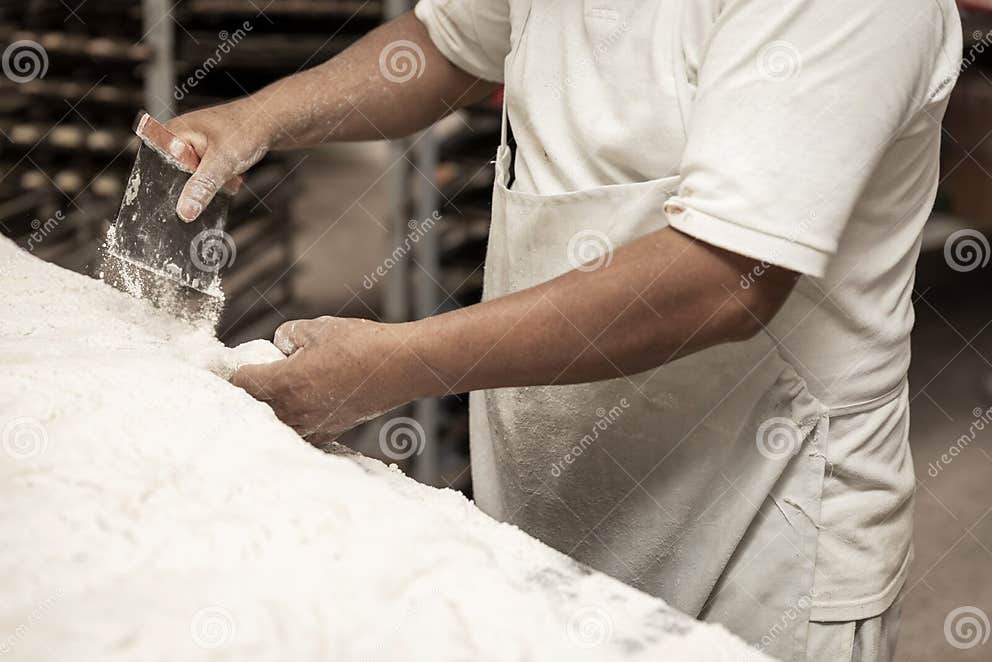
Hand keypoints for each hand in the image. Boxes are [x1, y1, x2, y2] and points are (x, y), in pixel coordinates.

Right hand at [164, 99, 273, 221]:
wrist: (271, 121)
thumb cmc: (247, 129)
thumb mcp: (222, 162)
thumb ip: (202, 187)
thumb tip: (184, 212)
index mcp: (170, 133)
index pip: (152, 168)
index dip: (162, 188)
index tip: (177, 203)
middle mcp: (177, 138)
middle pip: (171, 177)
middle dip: (192, 188)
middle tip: (211, 186)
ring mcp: (191, 146)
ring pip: (191, 180)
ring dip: (209, 185)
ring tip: (227, 176)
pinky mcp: (206, 154)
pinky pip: (204, 176)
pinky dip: (218, 182)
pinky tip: (232, 177)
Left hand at [231, 316, 420, 441]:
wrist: (401, 367)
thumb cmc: (363, 346)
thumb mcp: (317, 327)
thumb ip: (287, 335)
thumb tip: (279, 346)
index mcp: (285, 383)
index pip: (240, 384)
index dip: (230, 373)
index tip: (227, 367)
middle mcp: (295, 411)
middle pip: (251, 410)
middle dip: (245, 396)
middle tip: (244, 382)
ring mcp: (313, 425)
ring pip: (274, 427)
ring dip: (267, 413)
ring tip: (268, 398)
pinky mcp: (331, 431)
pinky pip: (299, 433)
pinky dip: (291, 424)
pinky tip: (296, 411)